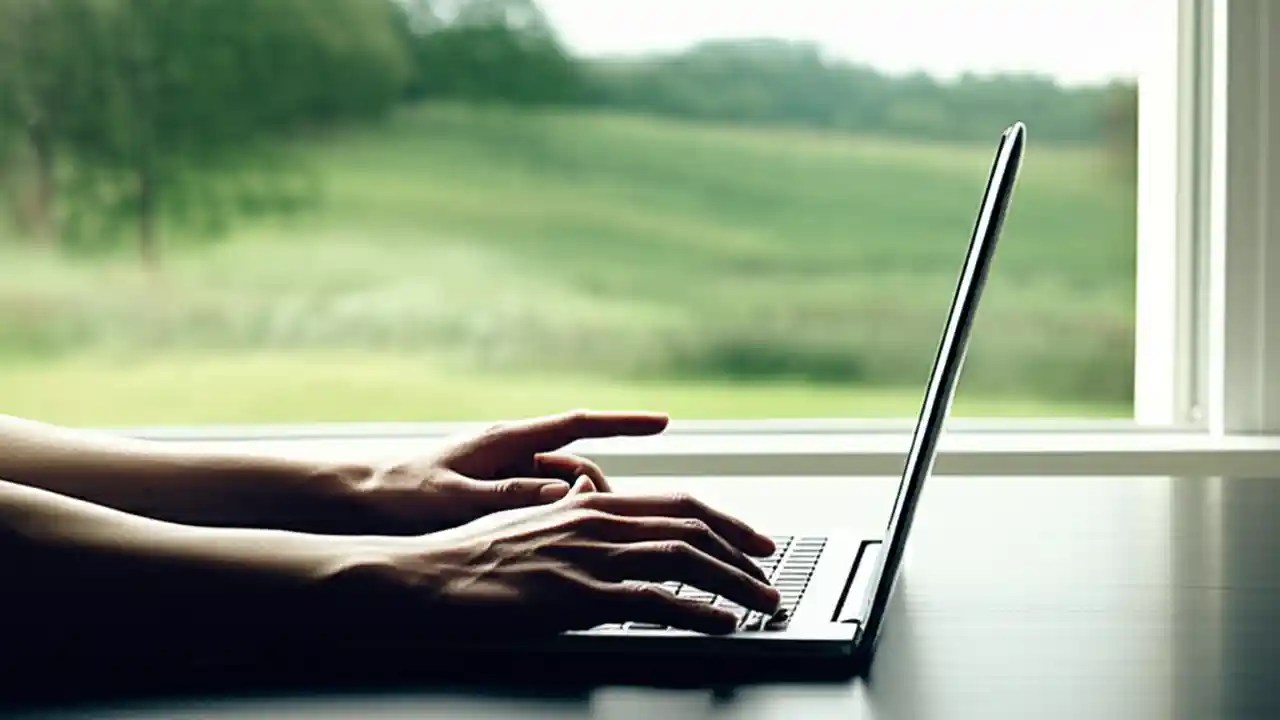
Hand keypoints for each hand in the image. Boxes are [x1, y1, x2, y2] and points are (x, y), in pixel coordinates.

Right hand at [337, 478, 779, 637]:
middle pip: (690, 525)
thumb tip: (591, 494)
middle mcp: (595, 519)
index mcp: (589, 503)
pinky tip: (719, 624)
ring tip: (760, 602)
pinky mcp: (575, 594)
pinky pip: (652, 600)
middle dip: (740, 550)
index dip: (724, 520)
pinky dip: (697, 611)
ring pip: (681, 559)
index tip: (753, 540)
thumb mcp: (531, 522)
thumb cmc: (475, 558)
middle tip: (770, 572)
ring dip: (732, 583)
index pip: (676, 503)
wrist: (427, 578)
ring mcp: (587, 556)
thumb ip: (570, 511)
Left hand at [353, 410, 668, 532]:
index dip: (625, 423)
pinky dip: (554, 524)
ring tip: (567, 547)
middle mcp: (514, 452)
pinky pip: (543, 508)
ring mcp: (508, 475)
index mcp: (507, 440)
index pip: (579, 425)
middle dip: (596, 496)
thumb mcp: (458, 498)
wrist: (359, 501)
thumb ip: (514, 497)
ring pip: (564, 493)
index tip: (665, 422)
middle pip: (579, 470)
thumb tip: (568, 498)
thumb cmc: (403, 495)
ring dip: (574, 516)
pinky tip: (550, 551)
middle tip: (597, 532)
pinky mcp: (500, 497)